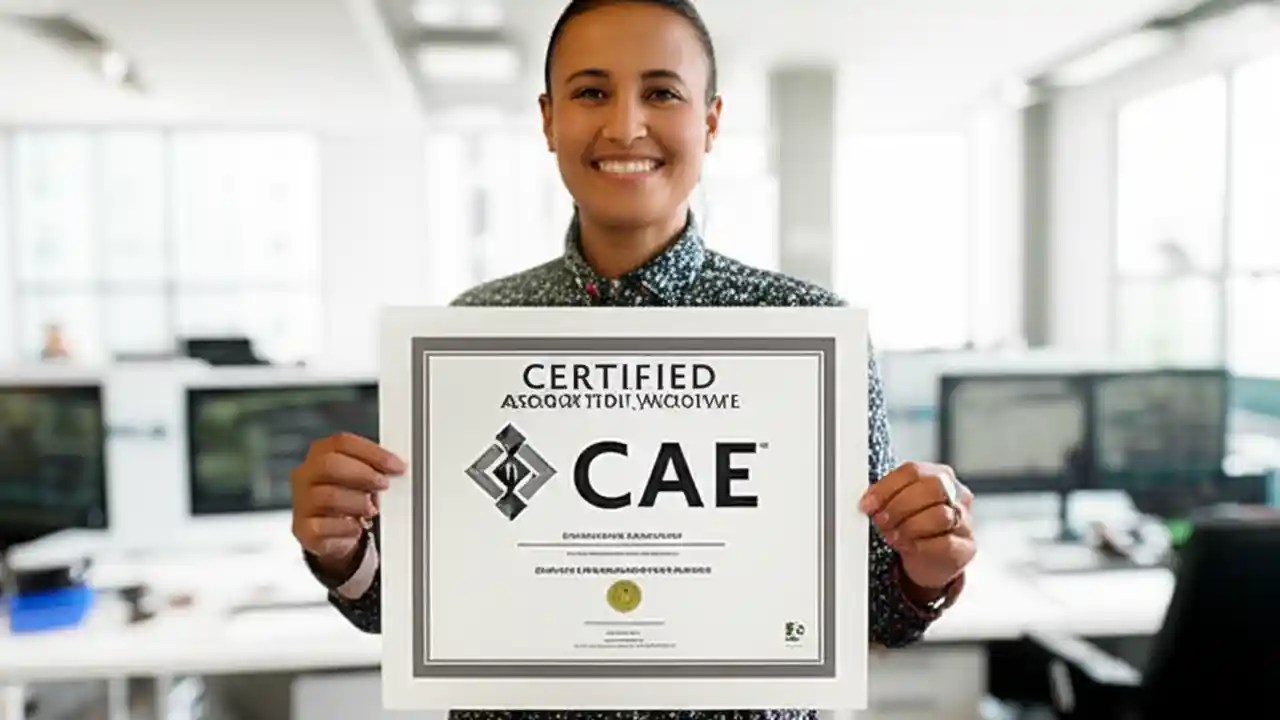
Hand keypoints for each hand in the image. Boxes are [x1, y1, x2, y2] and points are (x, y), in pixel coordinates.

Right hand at [291, 432, 405, 577]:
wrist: (331, 534)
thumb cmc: (347, 499)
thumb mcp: (359, 478)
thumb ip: (373, 469)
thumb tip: (394, 469)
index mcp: (321, 454)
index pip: (342, 443)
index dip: (372, 452)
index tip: (395, 465)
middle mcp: (306, 475)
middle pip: (330, 464)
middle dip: (363, 474)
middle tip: (384, 484)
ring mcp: (302, 502)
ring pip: (328, 496)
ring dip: (357, 502)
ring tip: (371, 509)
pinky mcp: (303, 529)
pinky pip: (324, 526)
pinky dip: (347, 527)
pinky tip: (356, 527)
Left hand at [859, 462, 975, 594]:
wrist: (929, 560)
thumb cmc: (913, 526)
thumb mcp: (898, 506)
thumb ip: (887, 498)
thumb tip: (868, 501)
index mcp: (938, 476)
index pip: (913, 471)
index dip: (887, 487)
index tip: (868, 504)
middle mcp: (956, 494)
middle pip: (932, 487)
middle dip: (900, 506)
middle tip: (881, 520)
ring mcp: (964, 520)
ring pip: (940, 515)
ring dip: (909, 527)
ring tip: (893, 536)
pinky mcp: (966, 547)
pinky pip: (946, 543)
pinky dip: (922, 545)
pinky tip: (909, 547)